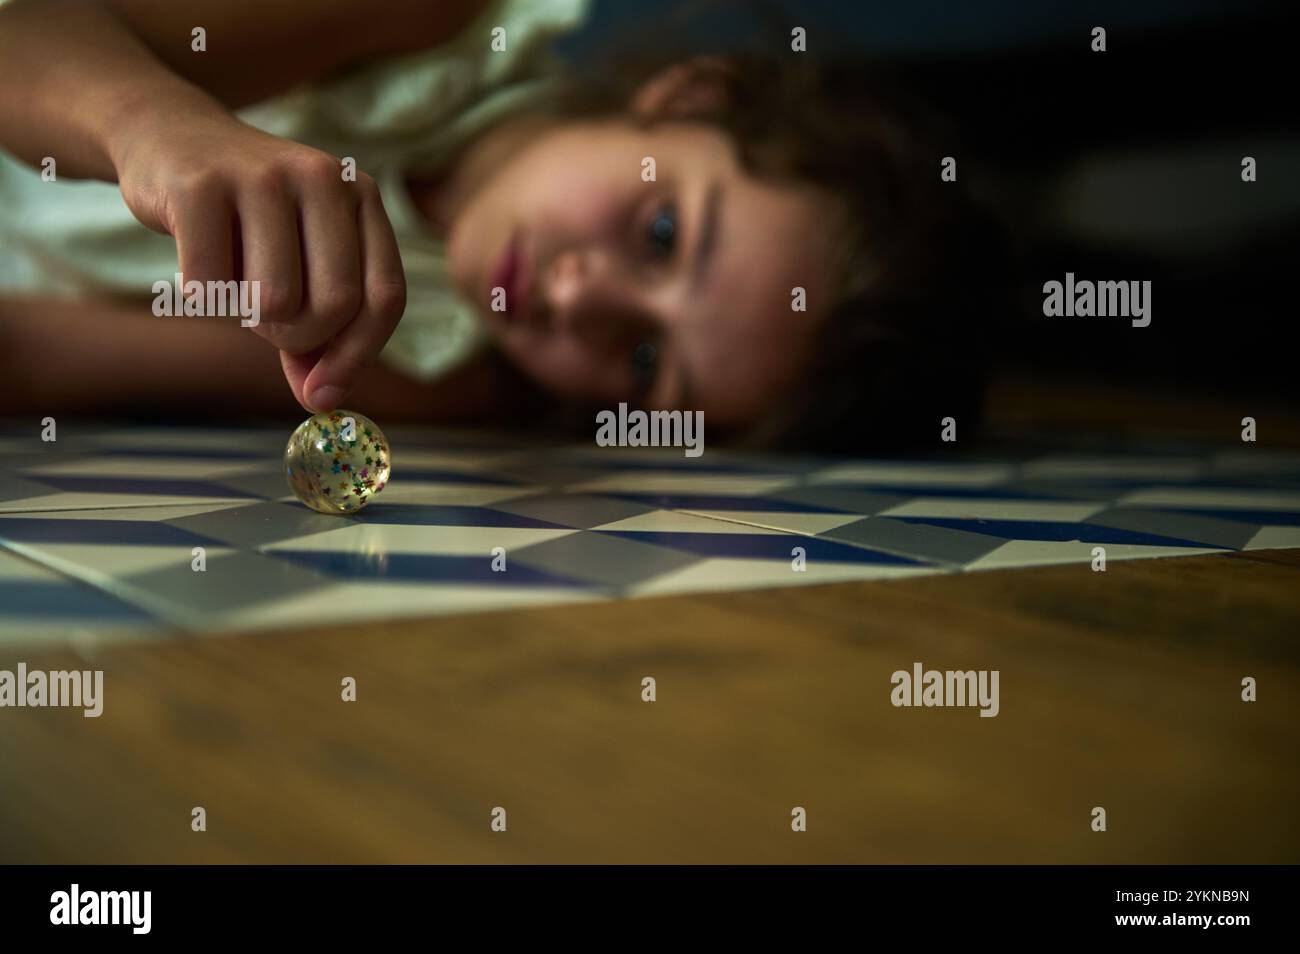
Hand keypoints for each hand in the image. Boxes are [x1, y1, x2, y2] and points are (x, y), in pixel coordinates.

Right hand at [111, 110, 405, 410]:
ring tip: (234, 280)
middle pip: (335, 307)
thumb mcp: (297, 266)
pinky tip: (196, 258)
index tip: (323, 393)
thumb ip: (319, 334)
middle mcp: (324, 179)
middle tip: (266, 321)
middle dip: (297, 338)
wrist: (170, 138)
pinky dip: (199, 293)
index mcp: (362, 198)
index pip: (386, 297)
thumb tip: (321, 401)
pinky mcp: (200, 185)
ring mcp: (264, 175)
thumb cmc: (247, 222)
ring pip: (274, 302)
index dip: (357, 356)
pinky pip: (210, 286)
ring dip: (247, 316)